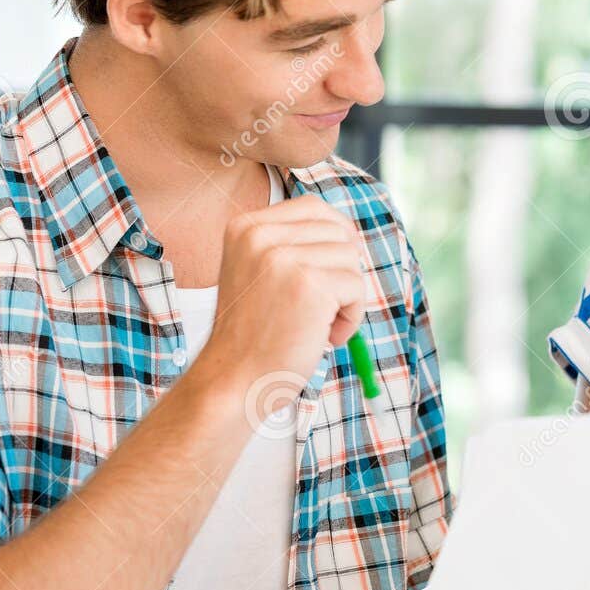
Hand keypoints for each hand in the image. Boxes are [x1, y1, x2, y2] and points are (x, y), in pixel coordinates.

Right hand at [193, 194, 365, 408]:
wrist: (233, 380)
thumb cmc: (252, 335)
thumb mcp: (258, 273)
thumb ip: (290, 246)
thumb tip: (347, 233)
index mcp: (245, 227)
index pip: (313, 208)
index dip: (335, 237)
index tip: (329, 274)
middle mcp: (260, 235)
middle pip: (338, 230)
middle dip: (342, 269)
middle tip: (324, 306)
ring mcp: (284, 258)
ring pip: (351, 258)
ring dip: (347, 297)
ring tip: (320, 325)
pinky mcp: (310, 285)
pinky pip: (356, 287)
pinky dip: (351, 317)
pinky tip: (325, 337)